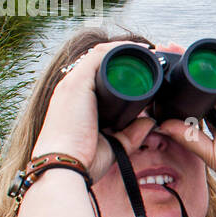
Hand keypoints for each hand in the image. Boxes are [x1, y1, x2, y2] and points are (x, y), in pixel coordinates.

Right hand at [31, 41, 140, 182]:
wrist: (63, 167)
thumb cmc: (83, 161)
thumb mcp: (113, 145)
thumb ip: (131, 135)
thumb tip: (149, 122)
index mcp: (77, 101)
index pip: (98, 75)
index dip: (120, 69)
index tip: (146, 70)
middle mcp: (72, 88)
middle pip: (100, 62)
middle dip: (126, 56)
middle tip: (152, 59)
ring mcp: (73, 84)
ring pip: (100, 55)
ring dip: (126, 50)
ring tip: (150, 52)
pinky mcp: (77, 83)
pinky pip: (99, 55)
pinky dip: (119, 49)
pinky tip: (138, 49)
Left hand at [156, 69, 215, 205]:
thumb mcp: (212, 155)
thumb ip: (190, 139)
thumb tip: (165, 124)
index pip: (197, 98)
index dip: (181, 87)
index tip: (160, 77)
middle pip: (209, 85)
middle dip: (191, 70)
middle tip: (169, 53)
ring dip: (207, 69)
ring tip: (187, 57)